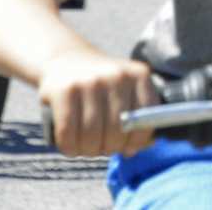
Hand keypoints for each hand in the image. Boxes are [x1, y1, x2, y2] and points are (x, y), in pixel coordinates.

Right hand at [38, 51, 157, 156]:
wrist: (66, 60)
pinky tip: (70, 146)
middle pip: (118, 130)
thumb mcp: (126, 91)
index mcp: (139, 75)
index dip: (137, 140)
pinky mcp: (64, 90)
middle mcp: (117, 75)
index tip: (127, 148)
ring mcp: (90, 81)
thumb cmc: (101, 87)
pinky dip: (69, 146)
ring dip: (88, 151)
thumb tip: (134, 150)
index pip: (147, 118)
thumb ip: (138, 118)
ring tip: (86, 148)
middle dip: (109, 148)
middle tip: (102, 149)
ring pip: (92, 134)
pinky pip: (68, 131)